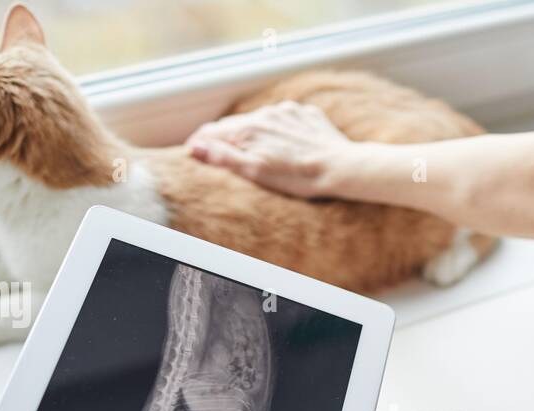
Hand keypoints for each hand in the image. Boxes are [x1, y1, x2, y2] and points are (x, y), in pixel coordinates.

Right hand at [186, 100, 354, 198]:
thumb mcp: (256, 172)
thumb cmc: (299, 177)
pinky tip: (283, 145)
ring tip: (252, 151)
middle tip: (216, 152)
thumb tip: (196, 147)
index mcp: (248, 129)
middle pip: (234, 124)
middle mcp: (265, 114)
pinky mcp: (304, 113)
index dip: (199, 142)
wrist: (341, 168)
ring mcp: (286, 111)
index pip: (212, 131)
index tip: (193, 152)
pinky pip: (282, 119)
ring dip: (250, 133)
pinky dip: (275, 130)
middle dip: (222, 137)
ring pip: (258, 120)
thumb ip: (224, 157)